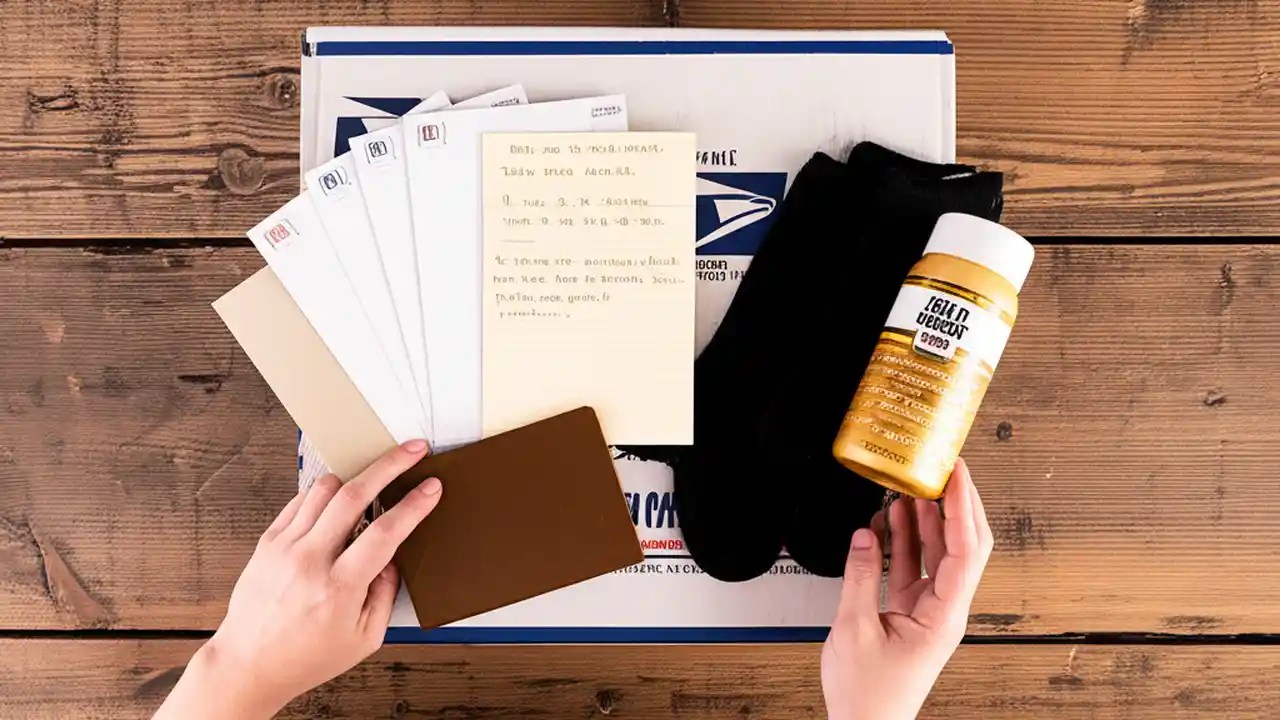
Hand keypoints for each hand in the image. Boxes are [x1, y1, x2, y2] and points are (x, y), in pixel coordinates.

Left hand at [155, 440, 440, 719]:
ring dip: (354, 478)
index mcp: (339, 587)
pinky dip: (323, 494)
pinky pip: (300, 501)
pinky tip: (337, 502)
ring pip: (324, 490)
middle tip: (411, 450)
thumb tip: (393, 557)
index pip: (385, 532)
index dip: (414, 505)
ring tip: (373, 479)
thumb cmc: (306, 656)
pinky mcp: (268, 542)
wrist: (249, 664)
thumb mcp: (363, 638)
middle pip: (355, 494)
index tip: (431, 488)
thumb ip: (385, 594)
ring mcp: (285, 548)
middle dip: (389, 465)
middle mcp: (310, 561)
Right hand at [821, 458, 993, 719]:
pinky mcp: (911, 612)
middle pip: (963, 545)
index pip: (964, 548)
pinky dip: (903, 540)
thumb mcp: (854, 629)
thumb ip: (861, 577)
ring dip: (926, 518)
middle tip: (944, 468)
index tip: (956, 473)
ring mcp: (929, 609)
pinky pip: (913, 566)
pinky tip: (890, 520)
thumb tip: (865, 536)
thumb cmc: (868, 695)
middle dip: (955, 504)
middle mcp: (944, 609)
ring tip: (913, 484)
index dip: (961, 506)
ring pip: (937, 552)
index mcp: (943, 615)